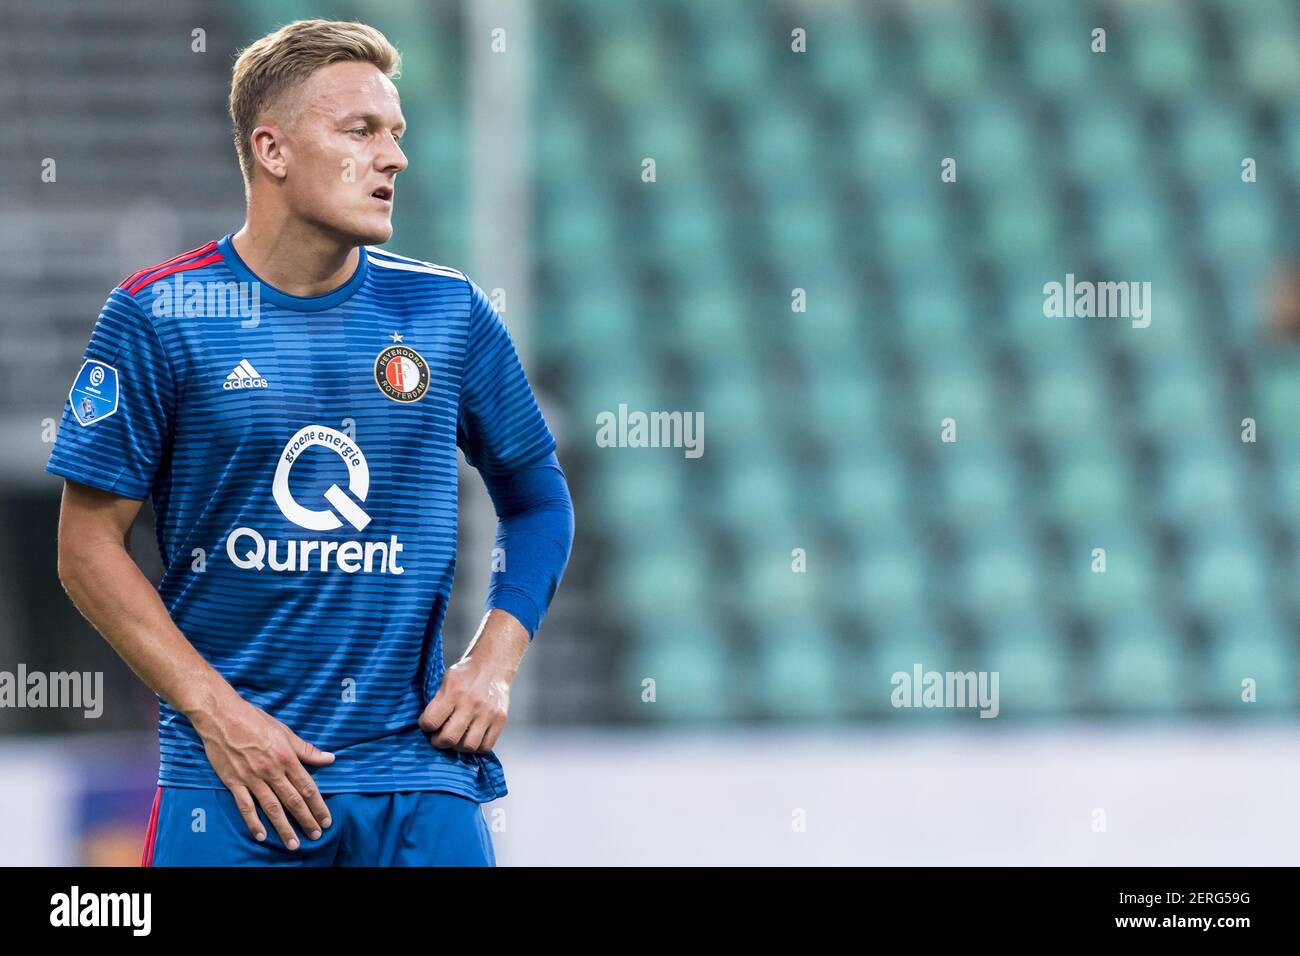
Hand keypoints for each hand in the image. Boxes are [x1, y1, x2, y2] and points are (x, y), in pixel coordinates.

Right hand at [192, 694, 334, 848]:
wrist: (222, 716)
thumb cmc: (255, 721)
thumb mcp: (285, 731)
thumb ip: (307, 749)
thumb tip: (330, 758)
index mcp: (286, 757)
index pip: (307, 787)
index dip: (318, 805)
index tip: (326, 820)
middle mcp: (271, 770)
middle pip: (292, 800)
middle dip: (306, 820)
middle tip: (316, 836)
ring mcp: (251, 778)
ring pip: (271, 808)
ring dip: (284, 827)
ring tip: (293, 844)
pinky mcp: (234, 782)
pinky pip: (245, 806)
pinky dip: (253, 823)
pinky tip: (262, 836)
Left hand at [419, 656, 510, 752]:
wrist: (493, 665)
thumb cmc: (466, 674)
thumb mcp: (447, 680)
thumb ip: (438, 701)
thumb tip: (427, 725)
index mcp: (454, 692)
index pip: (431, 721)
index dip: (425, 726)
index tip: (427, 725)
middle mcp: (471, 704)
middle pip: (450, 738)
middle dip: (439, 742)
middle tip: (438, 738)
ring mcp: (488, 713)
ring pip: (469, 746)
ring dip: (458, 747)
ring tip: (456, 739)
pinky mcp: (500, 720)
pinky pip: (486, 746)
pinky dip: (476, 747)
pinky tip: (471, 738)